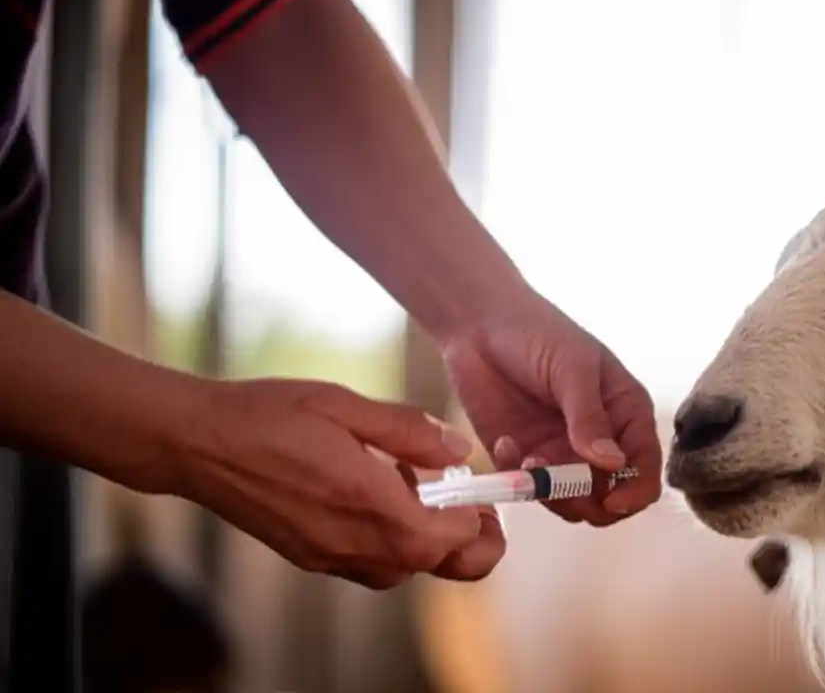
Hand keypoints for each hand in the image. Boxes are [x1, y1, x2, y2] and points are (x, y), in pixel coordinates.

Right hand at [174, 378, 504, 587]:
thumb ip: (408, 432)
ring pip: (407, 568)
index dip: (478, 515)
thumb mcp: (346, 406)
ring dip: (427, 535)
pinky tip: (377, 491)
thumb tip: (460, 449)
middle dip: (466, 537)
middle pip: (439, 566)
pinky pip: (372, 563)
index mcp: (369, 504)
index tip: (480, 484)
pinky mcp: (312, 557)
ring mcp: (331, 557)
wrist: (196, 444)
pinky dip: (392, 537)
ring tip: (415, 482)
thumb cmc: (269, 415)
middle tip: (466, 496)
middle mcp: (354, 543)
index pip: (453, 538)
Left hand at [442, 291, 662, 525]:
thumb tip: (614, 464)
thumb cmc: (538, 334)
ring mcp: (562, 454)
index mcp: (625, 413)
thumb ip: (589, 416)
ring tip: (527, 459)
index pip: (645, 466)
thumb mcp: (571, 367)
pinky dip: (519, 478)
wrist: (479, 325)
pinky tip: (506, 443)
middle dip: (589, 500)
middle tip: (558, 483)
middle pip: (612, 495)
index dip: (635, 491)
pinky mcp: (526, 460)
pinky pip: (532, 490)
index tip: (611, 501)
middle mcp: (600, 441)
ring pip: (572, 502)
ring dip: (551, 493)